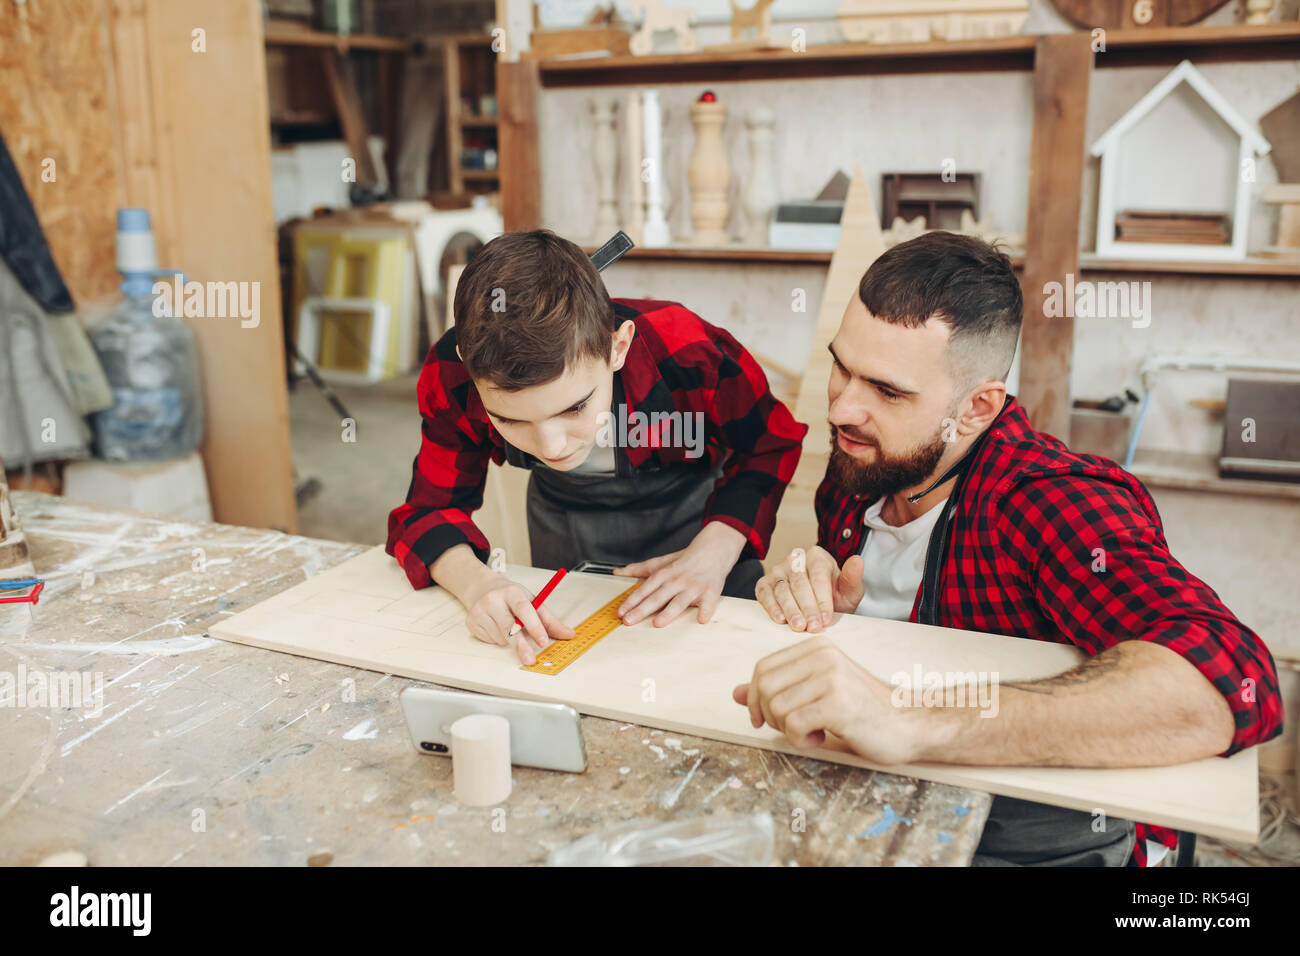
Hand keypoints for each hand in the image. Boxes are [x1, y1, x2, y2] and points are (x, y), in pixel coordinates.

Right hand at [462, 572, 574, 664]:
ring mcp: (479, 611)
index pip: (524, 609)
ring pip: (500, 638)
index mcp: (511, 591)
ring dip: (510, 640)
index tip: (543, 641)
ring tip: (509, 626)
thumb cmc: (511, 597)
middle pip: (508, 627)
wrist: (482, 588)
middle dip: (520, 645)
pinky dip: (498, 640)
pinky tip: (497, 627)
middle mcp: (493, 600)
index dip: (534, 626)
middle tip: (530, 659)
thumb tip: (568, 634)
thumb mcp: (532, 601)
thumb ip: (550, 620)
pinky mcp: (471, 623)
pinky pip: (490, 641)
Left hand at [613, 522, 745, 626]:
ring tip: (657, 623)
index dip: (631, 601)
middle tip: (628, 621)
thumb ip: (639, 569)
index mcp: (664, 574)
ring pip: (679, 602)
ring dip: (668, 612)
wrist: (714, 550)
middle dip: (642, 610)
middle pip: (657, 597)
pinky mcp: (711, 592)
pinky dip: (705, 611)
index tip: (620, 612)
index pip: (644, 589)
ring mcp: (694, 587)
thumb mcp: (661, 562)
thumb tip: (618, 572)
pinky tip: (700, 619)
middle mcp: (677, 581)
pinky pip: (708, 604)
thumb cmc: (685, 560)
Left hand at [732, 636, 927, 764]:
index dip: (754, 698)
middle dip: (769, 715)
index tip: (764, 718)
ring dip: (789, 730)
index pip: (763, 668)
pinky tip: (823, 737)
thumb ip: (779, 689)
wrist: (909, 724)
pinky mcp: (837, 702)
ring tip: (815, 731)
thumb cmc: (863, 710)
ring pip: (776, 707)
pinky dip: (802, 740)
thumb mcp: (816, 692)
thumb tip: (735, 693)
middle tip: (793, 728)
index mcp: (816, 647)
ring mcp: (830, 676)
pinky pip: (794, 725)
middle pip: (764, 687)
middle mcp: (822, 655)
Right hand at [754, 547, 864, 632]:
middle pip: (800, 583)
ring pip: (783, 590)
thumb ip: (853, 577)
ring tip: (799, 626)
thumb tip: (858, 560)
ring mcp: (778, 570)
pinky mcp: (764, 583)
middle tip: (813, 627)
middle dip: (807, 608)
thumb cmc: (835, 597)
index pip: (818, 577)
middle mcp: (795, 559)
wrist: (819, 607)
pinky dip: (772, 607)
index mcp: (817, 556)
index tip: (827, 619)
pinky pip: (766, 594)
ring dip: (791, 610)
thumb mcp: (849, 591)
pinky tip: (780, 619)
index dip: (823, 599)